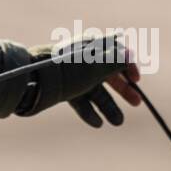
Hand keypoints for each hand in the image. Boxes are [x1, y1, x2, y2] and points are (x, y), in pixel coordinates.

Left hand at [16, 33, 142, 126]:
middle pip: (108, 74)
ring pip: (95, 90)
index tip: (137, 80)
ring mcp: (72, 74)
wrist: (33, 80)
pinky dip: (88, 110)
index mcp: (91, 47)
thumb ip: (115, 62)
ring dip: (108, 105)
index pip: (115, 52)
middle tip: (137, 103)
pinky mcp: (62, 87)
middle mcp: (83, 60)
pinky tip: (96, 123)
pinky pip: (79, 98)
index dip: (128, 65)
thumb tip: (129, 53)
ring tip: (117, 122)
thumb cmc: (68, 71)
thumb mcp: (96, 67)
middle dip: (123, 89)